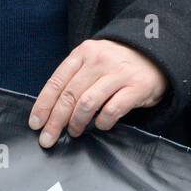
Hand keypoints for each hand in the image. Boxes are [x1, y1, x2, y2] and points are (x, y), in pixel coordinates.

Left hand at [28, 39, 166, 147]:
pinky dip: (102, 122)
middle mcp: (99, 60)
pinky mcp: (136, 87)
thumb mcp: (93, 60)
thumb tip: (51, 109)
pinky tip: (100, 125)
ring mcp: (119, 73)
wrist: (155, 54)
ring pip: (87, 103)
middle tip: (48, 138)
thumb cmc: (117, 63)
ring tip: (75, 131)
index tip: (35, 123)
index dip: (44, 105)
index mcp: (84, 52)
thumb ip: (75, 78)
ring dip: (77, 122)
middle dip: (55, 121)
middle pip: (69, 95)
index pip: (57, 81)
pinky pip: (112, 110)